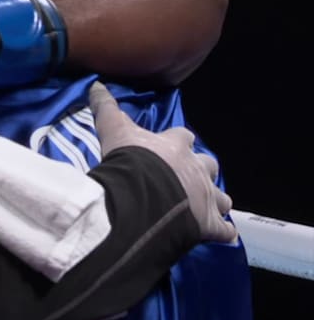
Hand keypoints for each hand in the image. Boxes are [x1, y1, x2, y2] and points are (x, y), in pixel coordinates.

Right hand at [89, 81, 236, 242]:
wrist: (142, 196)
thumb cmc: (130, 161)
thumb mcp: (114, 130)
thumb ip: (106, 109)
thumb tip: (96, 84)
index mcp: (176, 146)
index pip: (183, 137)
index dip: (179, 141)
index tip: (173, 145)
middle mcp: (197, 169)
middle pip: (209, 165)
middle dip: (203, 171)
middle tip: (190, 178)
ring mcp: (207, 197)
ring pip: (222, 197)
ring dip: (216, 201)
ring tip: (208, 208)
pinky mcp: (209, 223)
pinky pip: (223, 229)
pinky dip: (222, 231)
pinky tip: (221, 234)